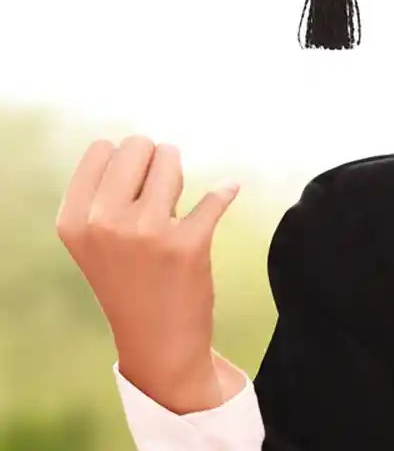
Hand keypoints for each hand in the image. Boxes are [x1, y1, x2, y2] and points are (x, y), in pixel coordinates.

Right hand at [55, 135, 240, 411]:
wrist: (157, 341)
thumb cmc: (129, 279)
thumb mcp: (95, 239)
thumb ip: (106, 193)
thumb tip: (150, 147)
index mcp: (73, 220)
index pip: (101, 148)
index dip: (126, 161)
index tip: (135, 186)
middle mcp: (103, 223)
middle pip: (137, 145)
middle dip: (155, 159)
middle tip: (158, 193)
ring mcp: (145, 233)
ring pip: (170, 158)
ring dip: (179, 173)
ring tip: (175, 205)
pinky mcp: (188, 244)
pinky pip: (216, 194)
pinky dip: (225, 190)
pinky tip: (228, 190)